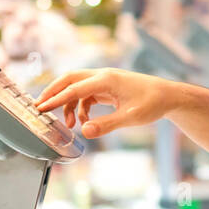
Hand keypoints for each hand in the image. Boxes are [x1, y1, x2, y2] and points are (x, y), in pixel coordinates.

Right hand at [36, 68, 180, 138]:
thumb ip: (106, 125)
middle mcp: (103, 76)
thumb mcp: (130, 118)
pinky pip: (87, 95)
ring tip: (70, 125)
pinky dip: (82, 107)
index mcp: (106, 79)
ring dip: (69, 104)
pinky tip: (86, 122)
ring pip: (77, 88)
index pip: (74, 88)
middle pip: (70, 79)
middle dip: (53, 93)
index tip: (40, 109)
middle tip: (40, 108)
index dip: (56, 100)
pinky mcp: (108, 88)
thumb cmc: (152, 104)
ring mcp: (105, 80)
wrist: (169, 96)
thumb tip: (84, 132)